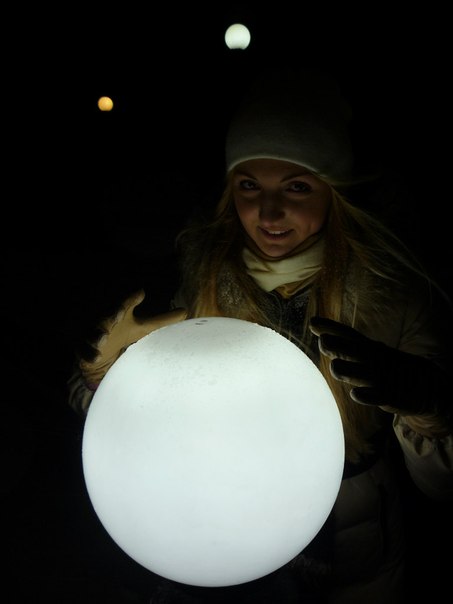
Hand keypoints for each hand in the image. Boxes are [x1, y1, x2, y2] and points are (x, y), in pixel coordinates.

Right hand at [80, 289, 186, 385]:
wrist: (99, 350)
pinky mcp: (84, 349)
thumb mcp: (143, 328)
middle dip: (112, 314)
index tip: (140, 293)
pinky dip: (90, 353)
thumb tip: (186, 312)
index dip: (132, 299)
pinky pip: (84, 351)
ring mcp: (94, 335)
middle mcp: (106, 323)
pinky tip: (96, 357)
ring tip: (103, 338)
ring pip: (93, 333)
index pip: (126, 304)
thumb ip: (162, 320)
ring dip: (97, 335)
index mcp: (121, 316)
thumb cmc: (122, 333)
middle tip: (119, 313)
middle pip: (108, 316)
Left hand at [309, 316, 449, 419]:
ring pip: (361, 373)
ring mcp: (381, 378)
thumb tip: (312, 323)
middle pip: (353, 351)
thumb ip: (340, 340)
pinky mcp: (391, 397)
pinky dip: (367, 395)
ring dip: (348, 370)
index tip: (313, 322)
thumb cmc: (386, 364)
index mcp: (368, 348)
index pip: (349, 335)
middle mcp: (373, 360)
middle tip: (323, 342)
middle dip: (339, 346)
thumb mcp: (368, 349)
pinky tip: (355, 394)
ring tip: (335, 367)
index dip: (332, 328)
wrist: (426, 384)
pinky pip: (377, 396)